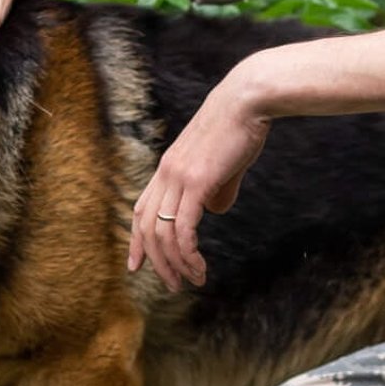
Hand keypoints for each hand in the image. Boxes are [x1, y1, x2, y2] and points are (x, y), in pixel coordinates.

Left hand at [128, 60, 274, 291]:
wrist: (248, 100)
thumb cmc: (241, 127)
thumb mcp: (225, 164)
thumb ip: (218, 188)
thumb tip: (215, 210)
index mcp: (169, 167)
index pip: (142, 209)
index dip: (137, 240)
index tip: (136, 265)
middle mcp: (166, 173)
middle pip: (147, 227)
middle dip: (157, 262)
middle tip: (172, 285)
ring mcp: (178, 177)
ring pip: (163, 233)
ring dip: (174, 264)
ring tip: (190, 281)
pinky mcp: (196, 182)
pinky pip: (183, 229)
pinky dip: (188, 254)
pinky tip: (199, 267)